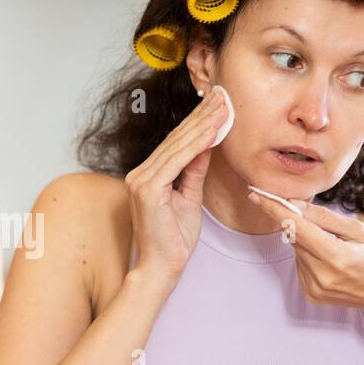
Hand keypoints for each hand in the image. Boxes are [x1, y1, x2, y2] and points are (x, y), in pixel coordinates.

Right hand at [124, 89, 230, 279]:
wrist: (161, 268)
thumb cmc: (173, 240)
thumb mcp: (189, 198)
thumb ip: (194, 171)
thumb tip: (207, 144)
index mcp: (147, 175)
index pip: (176, 143)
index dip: (198, 122)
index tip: (218, 106)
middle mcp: (140, 173)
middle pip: (176, 139)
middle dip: (202, 116)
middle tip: (224, 97)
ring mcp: (141, 180)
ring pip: (178, 146)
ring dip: (203, 125)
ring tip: (224, 108)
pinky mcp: (147, 189)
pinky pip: (177, 161)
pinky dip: (197, 145)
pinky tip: (213, 131)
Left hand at [247, 190, 363, 319]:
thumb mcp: (358, 229)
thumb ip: (322, 217)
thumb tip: (292, 203)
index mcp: (337, 257)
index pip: (296, 228)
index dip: (275, 210)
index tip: (257, 195)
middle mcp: (322, 276)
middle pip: (295, 238)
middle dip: (301, 224)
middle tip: (324, 225)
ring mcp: (314, 288)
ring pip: (297, 251)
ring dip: (308, 243)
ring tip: (336, 249)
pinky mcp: (310, 294)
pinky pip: (300, 265)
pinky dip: (310, 257)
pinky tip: (331, 262)